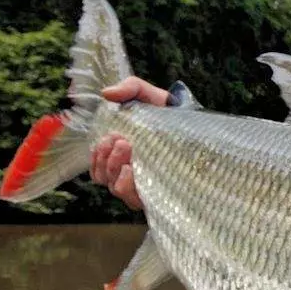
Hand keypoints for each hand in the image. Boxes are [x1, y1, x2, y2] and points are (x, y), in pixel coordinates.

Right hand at [90, 77, 170, 210]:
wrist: (193, 123)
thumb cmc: (166, 112)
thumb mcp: (147, 95)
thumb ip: (128, 89)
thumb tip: (107, 93)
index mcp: (119, 156)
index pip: (98, 169)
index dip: (97, 157)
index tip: (109, 137)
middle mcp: (129, 174)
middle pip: (104, 179)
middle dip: (107, 159)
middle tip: (121, 140)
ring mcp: (144, 185)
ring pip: (116, 189)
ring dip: (115, 170)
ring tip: (127, 149)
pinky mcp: (160, 193)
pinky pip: (135, 200)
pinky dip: (128, 186)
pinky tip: (132, 170)